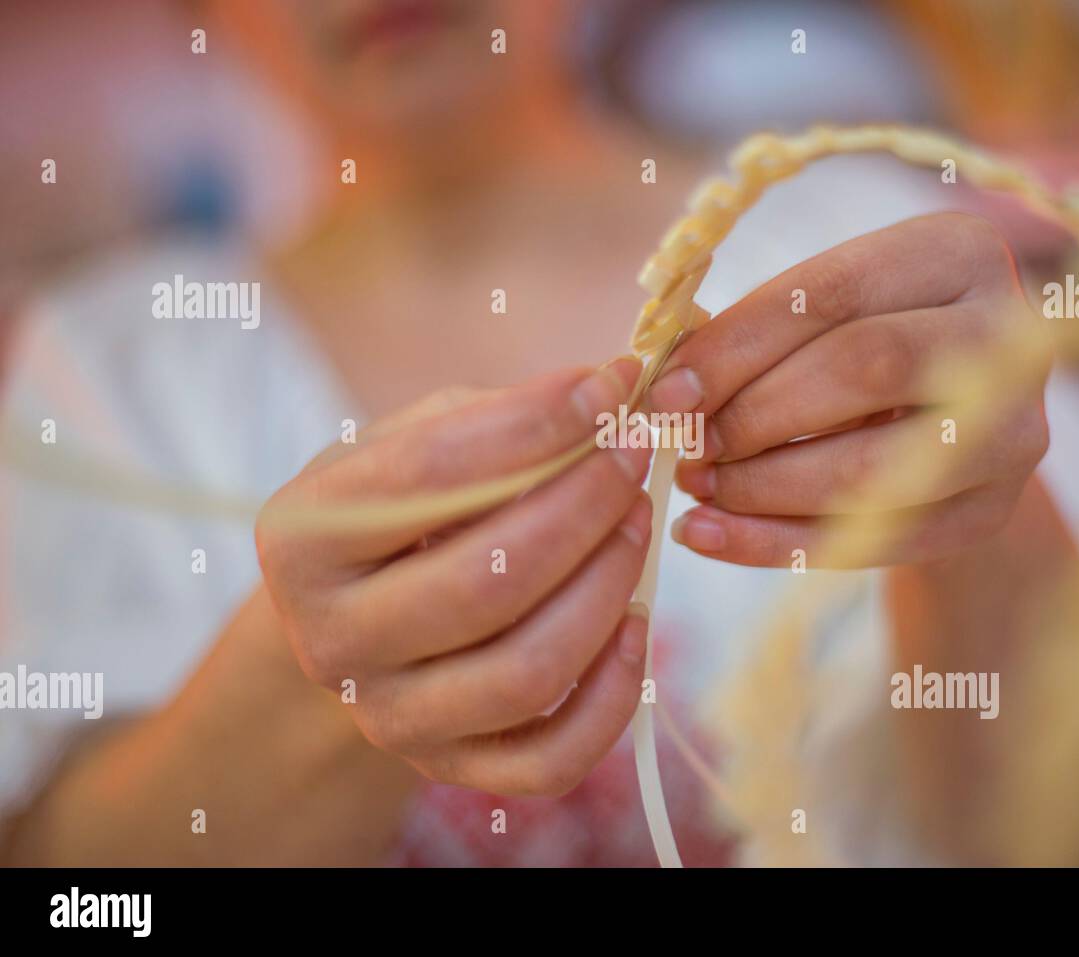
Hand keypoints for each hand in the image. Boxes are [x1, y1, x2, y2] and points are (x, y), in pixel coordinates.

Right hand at [256, 359, 652, 795]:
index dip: (535, 425)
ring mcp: (388, 717)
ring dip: (607, 588)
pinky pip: (550, 759)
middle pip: (487, 583)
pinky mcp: (448, 768)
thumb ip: (495, 418)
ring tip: (638, 524)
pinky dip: (613, 695)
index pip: (430, 475)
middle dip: (584, 506)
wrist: (355, 622)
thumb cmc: (401, 514)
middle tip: (634, 453)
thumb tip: (610, 391)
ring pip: (527, 672)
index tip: (610, 386)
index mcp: (304, 538)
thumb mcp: (412, 443)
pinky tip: (635, 625)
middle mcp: (332, 638)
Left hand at [645, 212, 1049, 567]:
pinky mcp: (991, 510)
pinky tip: (712, 535)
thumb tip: (671, 387)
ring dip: (762, 488)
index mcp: (956, 252)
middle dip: (754, 415)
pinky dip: (778, 545)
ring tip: (697, 488)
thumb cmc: (866, 341)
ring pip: (872, 469)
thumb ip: (756, 331)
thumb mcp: (826, 311)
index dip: (737, 346)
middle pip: (863, 369)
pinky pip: (873, 541)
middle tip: (688, 443)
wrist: (956, 415)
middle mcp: (1009, 337)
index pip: (832, 293)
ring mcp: (1011, 431)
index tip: (667, 391)